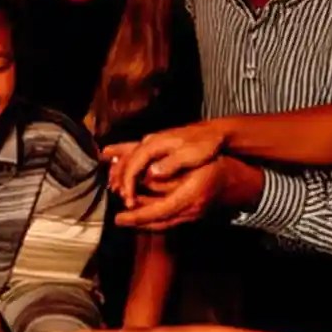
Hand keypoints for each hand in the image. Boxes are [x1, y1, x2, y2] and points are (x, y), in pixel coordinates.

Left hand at [114, 159, 226, 230]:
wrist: (241, 181)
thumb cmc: (218, 165)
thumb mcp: (195, 163)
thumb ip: (172, 173)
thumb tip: (148, 177)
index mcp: (190, 197)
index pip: (158, 211)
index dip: (137, 216)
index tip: (119, 217)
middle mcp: (191, 211)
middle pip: (158, 222)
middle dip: (137, 222)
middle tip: (119, 220)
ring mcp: (193, 216)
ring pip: (164, 224)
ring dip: (144, 222)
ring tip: (127, 218)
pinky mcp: (194, 216)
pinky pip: (171, 222)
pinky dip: (156, 220)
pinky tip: (146, 215)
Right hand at [115, 120, 231, 207]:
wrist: (214, 132)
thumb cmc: (204, 144)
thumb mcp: (190, 156)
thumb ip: (170, 164)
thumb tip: (152, 173)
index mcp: (155, 144)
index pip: (133, 164)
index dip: (129, 183)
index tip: (129, 198)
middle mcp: (149, 141)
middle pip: (126, 161)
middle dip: (122, 181)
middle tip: (124, 199)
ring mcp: (152, 143)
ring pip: (127, 157)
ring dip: (119, 173)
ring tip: (116, 189)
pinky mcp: (156, 146)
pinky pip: (133, 156)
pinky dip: (125, 165)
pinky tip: (119, 170)